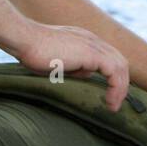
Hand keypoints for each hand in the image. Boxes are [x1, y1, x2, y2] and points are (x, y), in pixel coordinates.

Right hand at [13, 21, 129, 110]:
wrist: (24, 39)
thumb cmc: (33, 50)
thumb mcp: (58, 61)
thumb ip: (73, 66)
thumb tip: (84, 73)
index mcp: (84, 40)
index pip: (109, 57)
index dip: (113, 76)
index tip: (110, 94)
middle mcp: (92, 40)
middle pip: (119, 60)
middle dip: (122, 83)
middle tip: (115, 102)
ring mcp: (92, 44)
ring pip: (120, 66)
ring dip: (121, 88)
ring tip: (114, 106)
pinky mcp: (91, 53)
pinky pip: (113, 71)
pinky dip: (116, 87)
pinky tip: (110, 101)